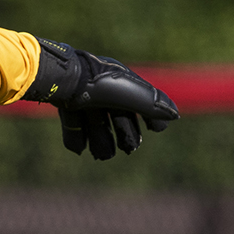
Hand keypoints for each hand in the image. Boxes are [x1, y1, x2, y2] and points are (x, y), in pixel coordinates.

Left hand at [24, 38, 179, 158]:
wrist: (59, 79)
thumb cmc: (97, 85)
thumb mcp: (129, 95)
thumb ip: (152, 105)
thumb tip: (175, 115)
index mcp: (121, 80)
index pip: (141, 99)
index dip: (150, 115)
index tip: (156, 130)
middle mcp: (102, 87)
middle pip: (118, 115)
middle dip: (124, 134)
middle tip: (129, 149)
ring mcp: (82, 95)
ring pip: (96, 122)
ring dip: (100, 140)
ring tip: (101, 155)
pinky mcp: (64, 103)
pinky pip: (73, 123)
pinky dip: (76, 137)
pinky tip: (80, 148)